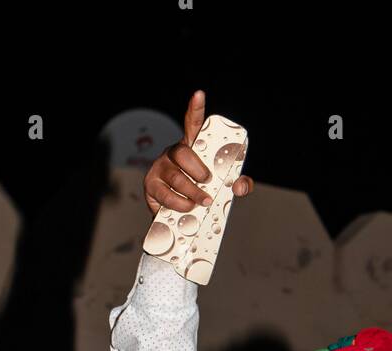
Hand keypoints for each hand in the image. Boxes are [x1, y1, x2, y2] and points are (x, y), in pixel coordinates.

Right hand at [143, 90, 253, 216]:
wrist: (180, 215)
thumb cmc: (201, 193)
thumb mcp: (222, 187)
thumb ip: (238, 184)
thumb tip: (240, 186)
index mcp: (191, 148)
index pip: (192, 124)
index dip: (195, 109)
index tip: (199, 94)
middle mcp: (173, 154)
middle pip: (183, 153)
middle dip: (198, 169)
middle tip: (208, 182)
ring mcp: (160, 168)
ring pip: (176, 177)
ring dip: (192, 191)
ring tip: (203, 201)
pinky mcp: (151, 185)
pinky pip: (166, 194)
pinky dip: (180, 204)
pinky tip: (188, 208)